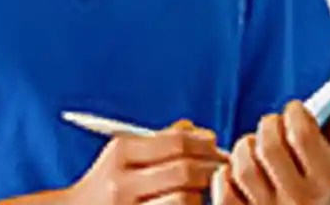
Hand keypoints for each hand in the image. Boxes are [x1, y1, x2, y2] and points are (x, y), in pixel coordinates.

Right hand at [63, 119, 228, 204]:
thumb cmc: (107, 182)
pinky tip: (190, 203)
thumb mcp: (123, 154)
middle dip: (210, 166)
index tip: (214, 142)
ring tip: (202, 189)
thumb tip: (198, 131)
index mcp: (120, 154)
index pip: (174, 142)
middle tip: (222, 166)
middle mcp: (122, 184)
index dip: (201, 141)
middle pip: (183, 170)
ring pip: (184, 199)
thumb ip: (158, 139)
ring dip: (200, 193)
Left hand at [214, 93, 329, 204]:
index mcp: (326, 178)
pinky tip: (240, 175)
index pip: (302, 133)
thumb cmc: (317, 186)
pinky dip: (226, 175)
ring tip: (256, 151)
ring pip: (244, 166)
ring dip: (244, 149)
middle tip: (273, 129)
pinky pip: (224, 187)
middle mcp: (300, 198)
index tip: (294, 112)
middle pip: (269, 146)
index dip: (293, 113)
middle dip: (267, 127)